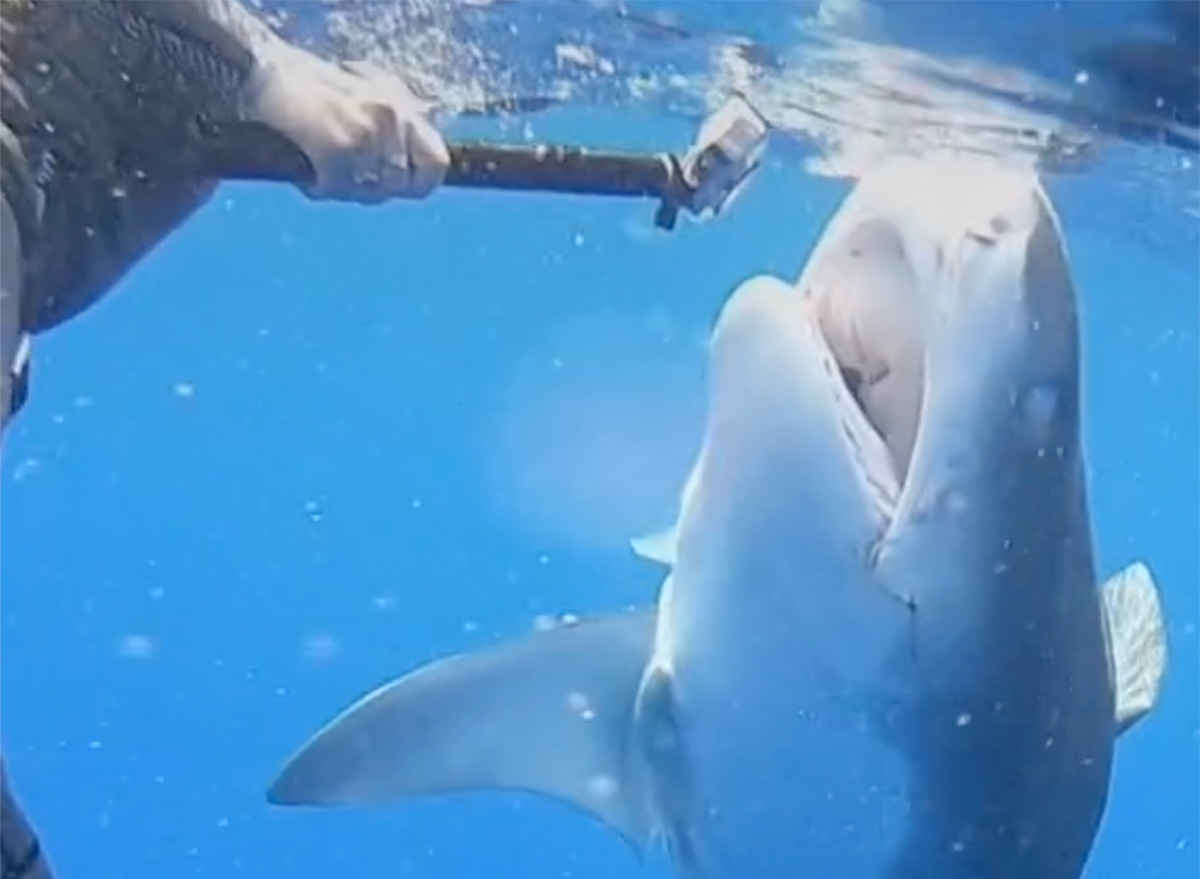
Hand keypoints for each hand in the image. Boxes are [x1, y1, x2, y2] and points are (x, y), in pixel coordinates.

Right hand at [245, 44, 449, 202]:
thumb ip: (400, 127)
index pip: (436, 164)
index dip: (419, 182)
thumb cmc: (310, 86)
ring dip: (341, 186)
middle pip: (396, 185)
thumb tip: (421, 168)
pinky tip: (304, 166)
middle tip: (340, 169)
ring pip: (367, 192)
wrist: (264, 73)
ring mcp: (369, 134)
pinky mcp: (341, 148)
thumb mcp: (369, 95)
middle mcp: (392, 118)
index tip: (396, 184)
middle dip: (368, 187)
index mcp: (402, 106)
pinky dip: (317, 186)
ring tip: (319, 161)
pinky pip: (337, 189)